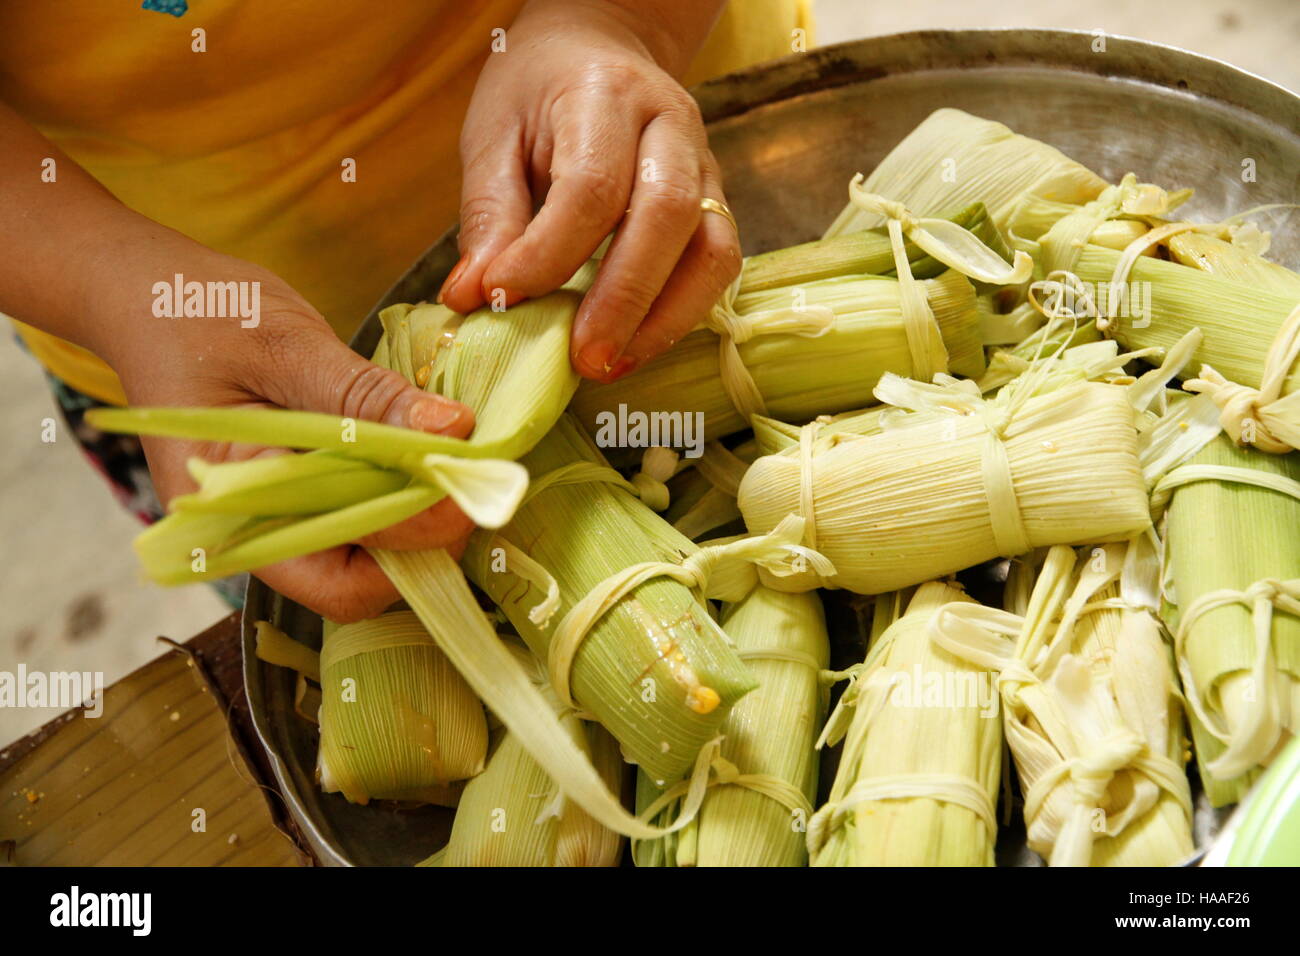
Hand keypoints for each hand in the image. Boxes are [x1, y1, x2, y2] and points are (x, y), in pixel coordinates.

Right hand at [101, 247, 477, 622]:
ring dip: (423, 518)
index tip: (470, 479)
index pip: (343, 574)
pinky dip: (402, 494)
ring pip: (369, 561)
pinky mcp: (296, 501)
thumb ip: (367, 397)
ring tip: (460, 458)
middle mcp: (251, 538)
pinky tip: (428, 453)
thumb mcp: (286, 344)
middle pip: (363, 583)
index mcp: (229, 512)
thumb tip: (455, 430)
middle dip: (429, 538)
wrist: (144, 298)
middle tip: (481, 470)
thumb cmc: (196, 314)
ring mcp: (274, 525)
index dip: (417, 537)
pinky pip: (360, 521)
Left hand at [440, 0, 739, 382]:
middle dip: (623, 298)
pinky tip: (637, 345)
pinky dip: (682, 314)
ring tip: (614, 364)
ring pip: (712, 249)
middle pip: (666, 216)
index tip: (500, 298)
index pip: (589, 185)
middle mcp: (670, 125)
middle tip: (582, 360)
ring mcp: (704, 164)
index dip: (548, 254)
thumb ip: (488, 214)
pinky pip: (718, 265)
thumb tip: (472, 297)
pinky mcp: (715, 201)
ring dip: (666, 319)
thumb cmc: (537, 90)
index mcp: (604, 95)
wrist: (602, 46)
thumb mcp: (493, 134)